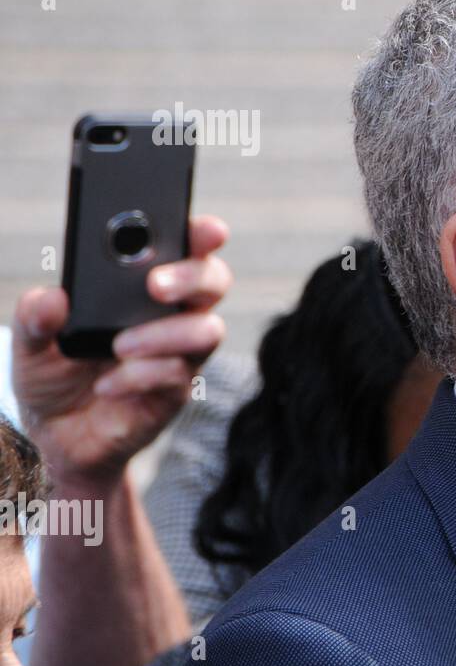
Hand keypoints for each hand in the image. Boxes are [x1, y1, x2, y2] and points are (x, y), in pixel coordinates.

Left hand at [12, 215, 231, 488]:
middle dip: (191, 277)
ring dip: (163, 335)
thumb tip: (52, 298)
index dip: (203, 234)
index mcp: (143, 287)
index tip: (206, 230)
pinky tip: (107, 385)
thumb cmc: (53, 375)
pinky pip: (176, 375)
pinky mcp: (176, 391)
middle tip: (154, 286)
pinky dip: (140, 377)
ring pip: (206, 330)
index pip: (185, 249)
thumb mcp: (31, 341)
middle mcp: (172, 314)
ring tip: (118, 347)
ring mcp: (180, 353)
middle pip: (214, 281)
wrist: (56, 435)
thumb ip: (35, 316)